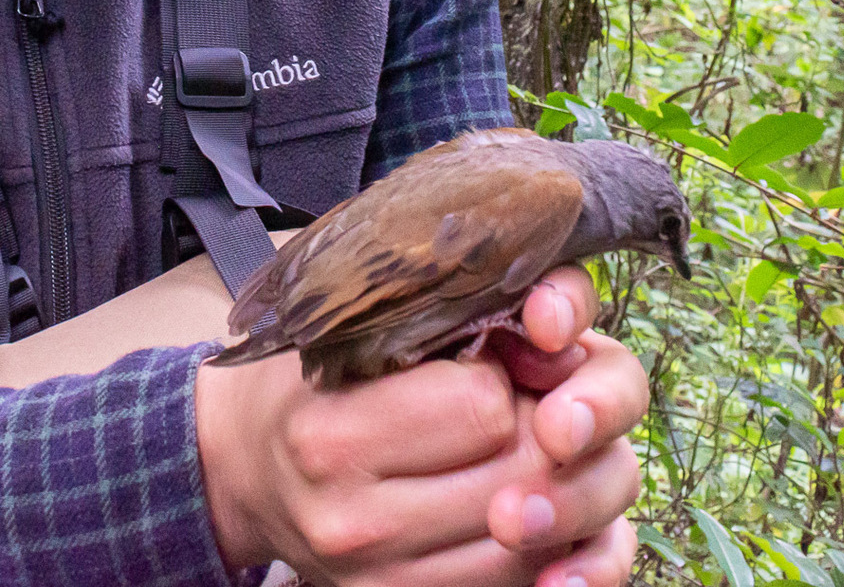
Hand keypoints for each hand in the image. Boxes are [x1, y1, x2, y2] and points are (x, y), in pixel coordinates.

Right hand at [195, 266, 648, 585]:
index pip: (484, 406)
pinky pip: (509, 585)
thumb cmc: (315, 380)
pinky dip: (538, 548)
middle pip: (521, 475)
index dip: (507, 374)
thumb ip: (460, 318)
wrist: (246, 466)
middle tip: (523, 405)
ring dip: (551, 489)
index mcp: (334, 437)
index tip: (489, 363)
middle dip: (542, 429)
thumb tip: (561, 346)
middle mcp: (353, 524)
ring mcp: (379, 581)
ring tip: (519, 452)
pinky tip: (518, 506)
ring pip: (531, 543)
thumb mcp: (364, 326)